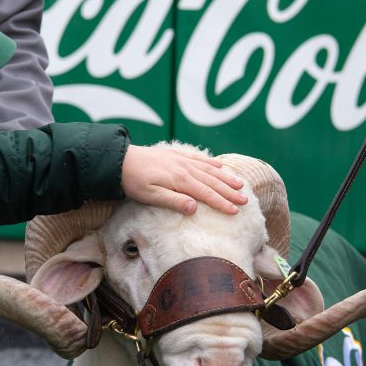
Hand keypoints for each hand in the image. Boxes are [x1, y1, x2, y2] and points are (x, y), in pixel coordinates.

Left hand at [121, 145, 247, 214]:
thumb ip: (173, 201)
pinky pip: (199, 158)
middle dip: (230, 191)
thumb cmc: (134, 182)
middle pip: (212, 181)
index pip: (206, 193)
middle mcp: (185, 168)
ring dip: (225, 177)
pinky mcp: (176, 155)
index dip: (222, 202)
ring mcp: (182, 160)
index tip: (235, 211)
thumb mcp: (150, 196)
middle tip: (245, 200)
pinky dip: (211, 163)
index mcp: (180, 180)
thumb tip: (194, 207)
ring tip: (240, 184)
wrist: (120, 160)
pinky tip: (220, 166)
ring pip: (209, 169)